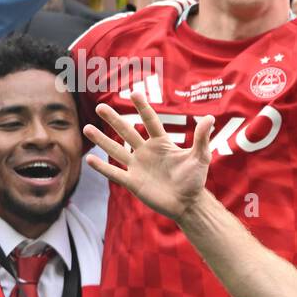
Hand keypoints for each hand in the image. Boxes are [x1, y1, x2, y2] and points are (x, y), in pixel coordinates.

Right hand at [83, 92, 211, 222]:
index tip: (134, 93)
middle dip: (114, 119)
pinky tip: (89, 159)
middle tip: (100, 106)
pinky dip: (103, 167)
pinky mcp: (133, 182)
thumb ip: (201, 138)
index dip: (142, 108)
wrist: (188, 203)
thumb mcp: (200, 157)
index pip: (150, 122)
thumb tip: (210, 118)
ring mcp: (137, 167)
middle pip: (127, 132)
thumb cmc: (195, 179)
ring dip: (102, 140)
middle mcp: (146, 152)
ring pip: (116, 150)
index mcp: (161, 143)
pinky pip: (115, 173)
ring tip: (86, 128)